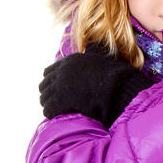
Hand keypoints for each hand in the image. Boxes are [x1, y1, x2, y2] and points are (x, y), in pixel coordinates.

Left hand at [39, 43, 155, 126]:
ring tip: (53, 110)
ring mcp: (60, 87)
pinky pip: (49, 109)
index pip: (49, 72)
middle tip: (53, 102)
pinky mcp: (62, 101)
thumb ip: (93, 50)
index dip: (51, 81)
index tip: (54, 89)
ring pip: (45, 98)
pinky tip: (55, 116)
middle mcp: (62, 72)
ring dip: (48, 104)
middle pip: (44, 85)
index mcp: (69, 62)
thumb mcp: (102, 56)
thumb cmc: (114, 74)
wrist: (117, 88)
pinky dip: (51, 113)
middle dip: (48, 93)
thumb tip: (91, 45)